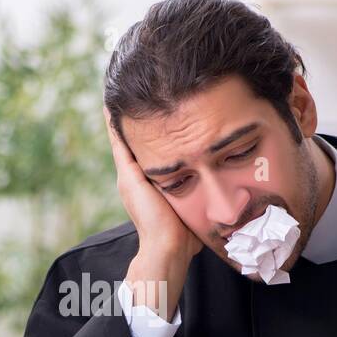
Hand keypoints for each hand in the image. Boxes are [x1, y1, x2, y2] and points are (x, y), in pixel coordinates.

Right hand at [104, 106, 199, 318]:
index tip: (151, 104)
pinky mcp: (128, 174)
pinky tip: (110, 102)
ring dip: (123, 113)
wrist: (169, 249)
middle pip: (132, 137)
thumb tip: (226, 183)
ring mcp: (128, 174)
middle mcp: (133, 176)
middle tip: (134, 86)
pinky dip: (114, 122)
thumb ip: (199, 188)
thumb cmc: (186, 233)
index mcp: (147, 182)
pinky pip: (118, 140)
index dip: (146, 127)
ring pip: (123, 136)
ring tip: (122, 87)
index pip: (146, 147)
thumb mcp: (192, 202)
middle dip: (134, 114)